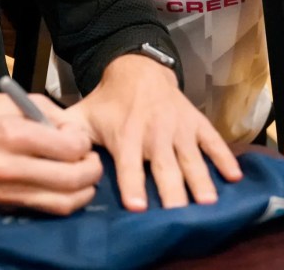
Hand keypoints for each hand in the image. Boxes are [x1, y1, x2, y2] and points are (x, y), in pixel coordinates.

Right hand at [0, 91, 102, 214]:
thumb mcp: (17, 101)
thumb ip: (52, 116)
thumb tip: (78, 137)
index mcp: (12, 135)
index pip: (68, 149)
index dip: (84, 144)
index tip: (81, 139)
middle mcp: (8, 168)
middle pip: (71, 180)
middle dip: (91, 171)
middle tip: (92, 161)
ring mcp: (4, 192)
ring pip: (61, 204)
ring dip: (83, 192)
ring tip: (84, 177)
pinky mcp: (1, 206)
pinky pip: (42, 208)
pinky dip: (61, 199)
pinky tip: (63, 185)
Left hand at [67, 55, 241, 210]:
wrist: (138, 69)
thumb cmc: (109, 102)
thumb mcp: (83, 114)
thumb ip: (66, 133)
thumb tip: (49, 150)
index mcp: (126, 134)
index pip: (129, 164)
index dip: (132, 184)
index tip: (137, 206)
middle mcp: (154, 133)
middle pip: (165, 167)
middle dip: (171, 191)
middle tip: (178, 214)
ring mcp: (178, 127)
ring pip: (191, 158)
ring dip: (200, 180)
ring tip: (207, 203)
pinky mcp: (196, 122)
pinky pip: (213, 140)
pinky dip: (224, 157)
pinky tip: (234, 177)